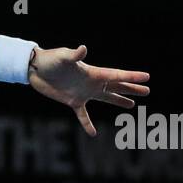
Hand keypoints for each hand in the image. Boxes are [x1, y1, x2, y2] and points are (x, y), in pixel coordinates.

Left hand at [27, 44, 149, 136]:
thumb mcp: (63, 57)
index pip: (116, 75)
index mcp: (93, 72)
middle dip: (132, 88)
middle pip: (116, 86)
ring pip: (106, 98)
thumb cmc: (50, 60)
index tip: (147, 78)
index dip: (131, 77)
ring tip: (132, 106)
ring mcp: (83, 92)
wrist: (35, 69)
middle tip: (147, 91)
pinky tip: (93, 133)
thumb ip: (74, 55)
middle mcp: (92, 82)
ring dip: (118, 101)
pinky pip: (83, 115)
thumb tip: (83, 49)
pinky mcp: (72, 101)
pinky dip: (87, 124)